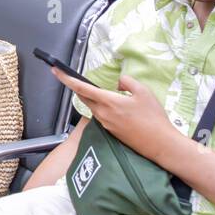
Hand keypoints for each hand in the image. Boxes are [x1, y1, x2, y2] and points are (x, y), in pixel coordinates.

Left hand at [54, 70, 177, 159]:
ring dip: (94, 98)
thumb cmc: (153, 117)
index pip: (81, 88)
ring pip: (93, 106)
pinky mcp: (110, 131)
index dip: (66, 78)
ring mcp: (105, 124)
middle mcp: (102, 113)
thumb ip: (127, 82)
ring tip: (108, 93)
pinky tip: (117, 108)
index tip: (55, 71)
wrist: (160, 144)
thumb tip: (117, 82)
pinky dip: (103, 108)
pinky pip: (101, 115)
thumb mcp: (144, 92)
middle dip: (78, 87)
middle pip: (84, 97)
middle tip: (76, 78)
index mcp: (108, 102)